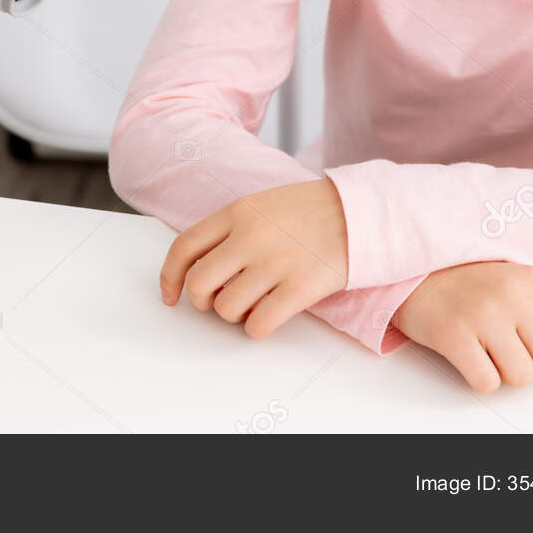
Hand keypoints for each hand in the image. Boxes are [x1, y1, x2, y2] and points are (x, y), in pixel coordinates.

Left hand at [159, 180, 348, 338]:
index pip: (184, 247)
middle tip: (219, 302)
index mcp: (237, 212)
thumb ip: (231, 227)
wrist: (362, 213)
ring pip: (226, 308)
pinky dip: (256, 328)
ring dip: (234, 315)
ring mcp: (275, 262)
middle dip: (203, 302)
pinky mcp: (299, 288)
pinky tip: (268, 316)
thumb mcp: (263, 203)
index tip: (172, 296)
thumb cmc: (312, 210)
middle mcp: (250, 236)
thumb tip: (201, 265)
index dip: (170, 277)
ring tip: (251, 305)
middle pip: (200, 283)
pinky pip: (258, 325)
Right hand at [392, 262, 532, 392]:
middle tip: (508, 346)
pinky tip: (470, 356)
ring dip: (506, 373)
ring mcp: (482, 315)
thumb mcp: (521, 288)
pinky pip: (487, 382)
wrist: (411, 272)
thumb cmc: (468, 282)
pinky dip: (480, 378)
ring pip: (523, 377)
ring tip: (489, 351)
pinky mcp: (454, 336)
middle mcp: (511, 294)